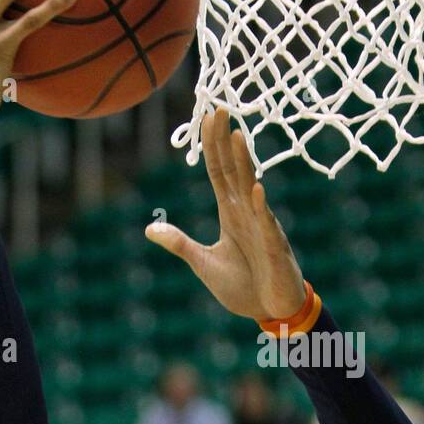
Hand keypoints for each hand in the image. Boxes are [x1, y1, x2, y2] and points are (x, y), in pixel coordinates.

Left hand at [146, 110, 306, 319]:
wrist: (273, 314)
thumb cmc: (245, 287)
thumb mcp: (204, 263)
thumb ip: (180, 243)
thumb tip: (148, 229)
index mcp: (231, 213)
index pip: (219, 171)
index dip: (211, 145)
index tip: (206, 117)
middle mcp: (248, 213)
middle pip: (234, 170)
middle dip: (225, 141)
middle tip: (219, 109)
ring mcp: (263, 228)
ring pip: (251, 189)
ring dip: (244, 163)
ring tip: (237, 136)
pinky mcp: (274, 249)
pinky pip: (268, 225)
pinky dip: (262, 208)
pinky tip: (257, 190)